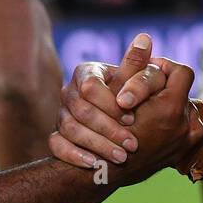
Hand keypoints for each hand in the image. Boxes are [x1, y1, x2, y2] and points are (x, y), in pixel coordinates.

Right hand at [49, 33, 165, 168]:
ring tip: (121, 157)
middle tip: (132, 144)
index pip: (91, 88)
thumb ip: (138, 64)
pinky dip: (74, 155)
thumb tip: (145, 38)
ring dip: (97, 145)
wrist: (120, 127)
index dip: (111, 104)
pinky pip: (56, 145)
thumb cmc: (130, 98)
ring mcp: (61, 114)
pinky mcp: (57, 135)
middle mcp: (69, 91)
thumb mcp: (135, 81)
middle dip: (108, 129)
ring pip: (70, 129)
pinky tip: (94, 164)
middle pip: (81, 111)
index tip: (133, 117)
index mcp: (85, 73)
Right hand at [86, 57, 202, 186]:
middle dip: (163, 92)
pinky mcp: (181, 154)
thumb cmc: (103, 129)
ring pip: (186, 112)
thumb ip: (134, 65)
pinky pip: (188, 132)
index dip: (164, 68)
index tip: (149, 73)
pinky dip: (172, 128)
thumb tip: (145, 37)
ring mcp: (185, 142)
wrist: (103, 173)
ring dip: (167, 111)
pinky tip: (154, 129)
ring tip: (149, 114)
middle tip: (147, 96)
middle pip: (182, 92)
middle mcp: (183, 125)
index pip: (182, 72)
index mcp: (170, 107)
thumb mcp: (117, 91)